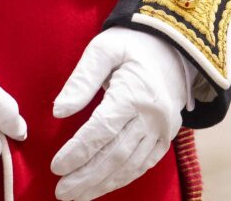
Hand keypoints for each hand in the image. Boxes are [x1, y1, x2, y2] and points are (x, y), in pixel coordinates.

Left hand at [50, 28, 193, 199]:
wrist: (174, 47)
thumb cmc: (132, 44)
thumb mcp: (104, 48)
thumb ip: (81, 80)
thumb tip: (59, 111)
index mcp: (134, 93)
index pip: (102, 130)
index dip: (78, 152)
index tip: (56, 167)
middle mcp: (152, 117)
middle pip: (116, 155)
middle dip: (86, 177)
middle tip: (61, 191)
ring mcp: (163, 130)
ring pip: (130, 165)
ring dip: (102, 184)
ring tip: (76, 195)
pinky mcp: (167, 137)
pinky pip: (144, 164)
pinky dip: (122, 178)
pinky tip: (102, 185)